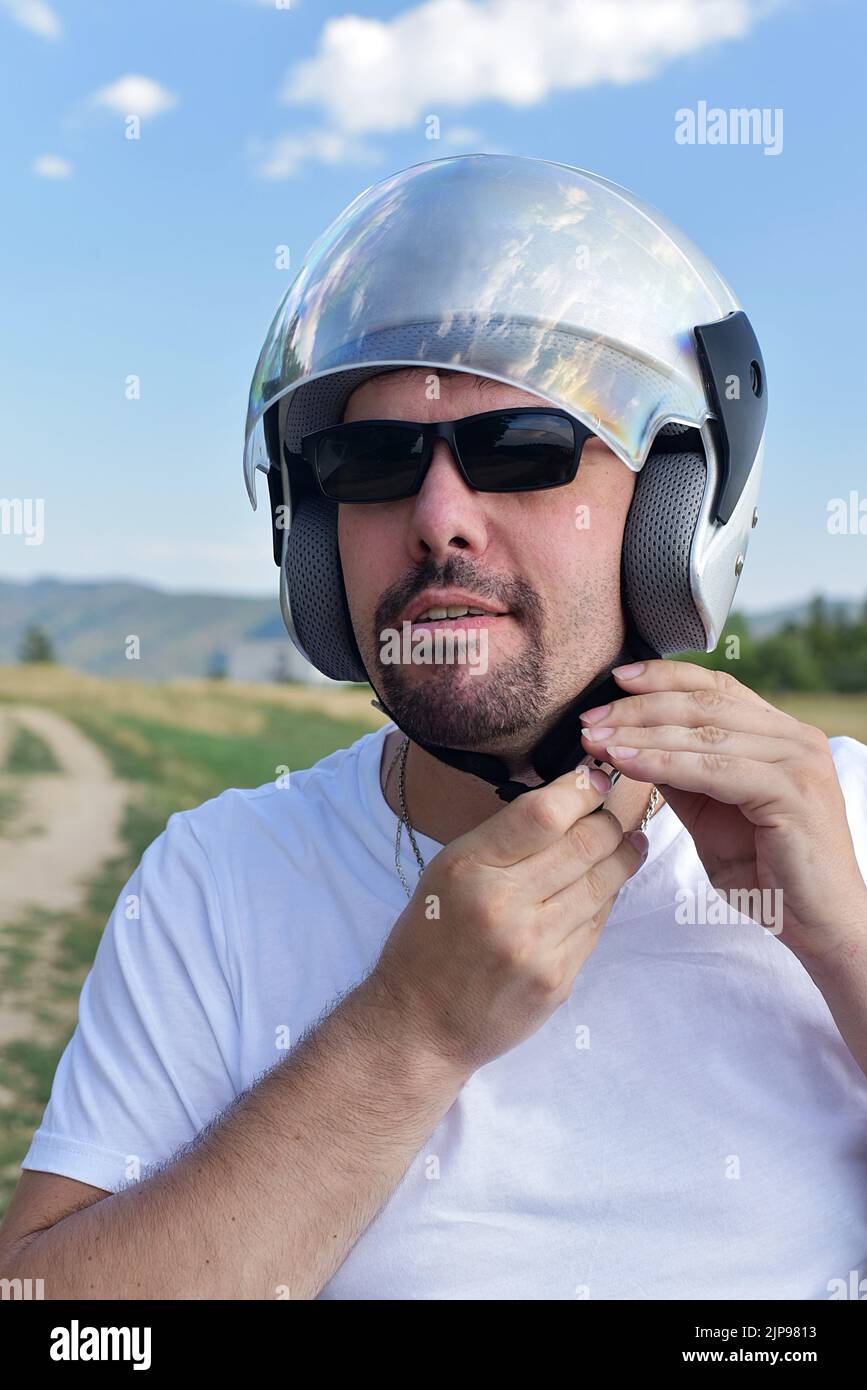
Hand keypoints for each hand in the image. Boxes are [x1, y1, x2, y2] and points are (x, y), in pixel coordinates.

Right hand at [371, 767, 647, 1074]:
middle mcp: (503, 905)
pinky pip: (597, 924)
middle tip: (614, 812)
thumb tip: (567, 801)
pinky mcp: (557, 979)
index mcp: (469, 867)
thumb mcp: (448, 871)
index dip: (581, 789)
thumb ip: (503, 838)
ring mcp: (535, 946)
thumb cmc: (430, 938)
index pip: (543, 813)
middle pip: (586, 844)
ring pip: (603, 884)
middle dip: (610, 821)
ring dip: (622, 857)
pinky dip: (605, 899)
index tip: (594, 778)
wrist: (418, 1023)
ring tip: (628, 843)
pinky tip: (604, 887)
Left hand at [579, 659, 866, 960]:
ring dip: (642, 733)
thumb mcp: (712, 813)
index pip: (716, 687)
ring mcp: (798, 761)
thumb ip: (682, 775)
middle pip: (704, 703)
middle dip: (639, 708)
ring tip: (598, 740)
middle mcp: (794, 738)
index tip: (614, 680)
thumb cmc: (767, 872)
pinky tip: (627, 763)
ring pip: (705, 733)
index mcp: (780, 734)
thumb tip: (630, 742)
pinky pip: (714, 769)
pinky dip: (664, 763)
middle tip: (591, 720)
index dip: (663, 677)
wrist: (818, 926)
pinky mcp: (793, 792)